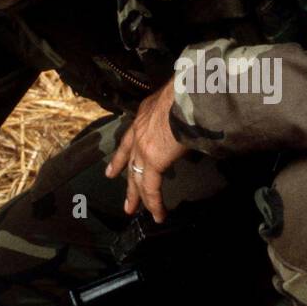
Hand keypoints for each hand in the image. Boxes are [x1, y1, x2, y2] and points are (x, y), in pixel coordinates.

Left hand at [105, 78, 187, 221]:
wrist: (190, 92)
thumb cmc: (191, 90)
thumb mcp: (178, 98)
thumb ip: (179, 112)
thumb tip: (194, 119)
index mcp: (144, 115)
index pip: (129, 139)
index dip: (120, 157)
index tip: (112, 172)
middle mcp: (139, 130)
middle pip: (130, 162)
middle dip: (128, 183)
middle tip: (125, 199)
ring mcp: (143, 147)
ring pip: (137, 178)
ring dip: (138, 197)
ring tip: (134, 211)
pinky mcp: (153, 161)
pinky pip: (151, 188)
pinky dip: (155, 203)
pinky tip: (158, 215)